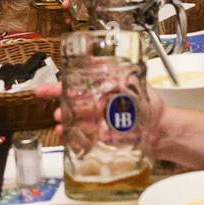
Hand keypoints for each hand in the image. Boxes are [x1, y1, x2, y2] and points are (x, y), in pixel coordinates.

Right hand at [39, 84, 170, 158]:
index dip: (56, 89)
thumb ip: (117, 75)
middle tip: (57, 112)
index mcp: (100, 91)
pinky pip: (83, 140)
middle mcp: (96, 107)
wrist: (161, 129)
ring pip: (75, 123)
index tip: (42, 91)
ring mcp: (97, 124)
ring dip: (65, 124)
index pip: (75, 87)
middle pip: (71, 106)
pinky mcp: (101, 140)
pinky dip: (73, 139)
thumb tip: (99, 64)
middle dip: (61, 108)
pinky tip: (67, 137)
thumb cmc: (150, 105)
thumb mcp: (133, 84)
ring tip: (61, 124)